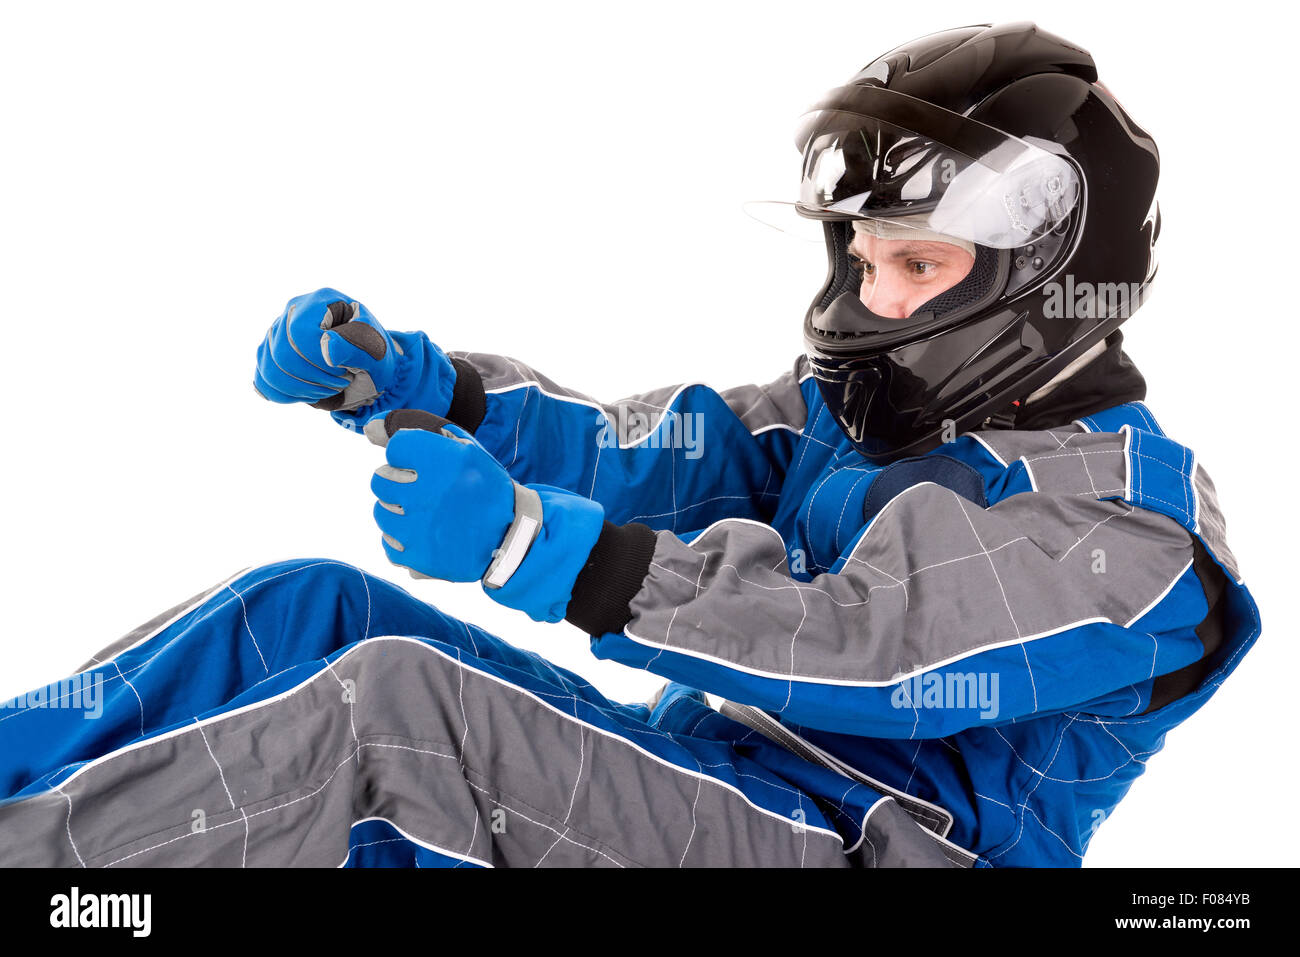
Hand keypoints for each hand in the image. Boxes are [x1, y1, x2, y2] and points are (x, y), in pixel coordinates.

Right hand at [253, 287, 400, 413]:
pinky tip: (309, 394)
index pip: (300, 333)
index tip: (344, 371)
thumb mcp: (376, 350)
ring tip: (329, 387)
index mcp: (321, 301)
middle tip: (341, 381)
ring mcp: (279, 331)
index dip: (318, 360)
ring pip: (271, 368)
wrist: (368, 367)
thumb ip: (354, 346)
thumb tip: (327, 349)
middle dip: (313, 378)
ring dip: (302, 388)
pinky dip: (286, 394)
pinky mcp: (271, 353)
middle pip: (282, 352)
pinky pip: (263, 379)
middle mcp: (295, 310)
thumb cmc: (374, 355)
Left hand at [366, 410, 606, 622]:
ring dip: (398, 511)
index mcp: (444, 461)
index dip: (410, 454)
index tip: (426, 464)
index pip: (396, 446)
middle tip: (423, 489)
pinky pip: (388, 543)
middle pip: (380, 479)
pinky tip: (424, 535)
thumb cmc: (484, 486)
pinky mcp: (418, 558)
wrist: (511, 535)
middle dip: (398, 481)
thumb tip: (369, 427)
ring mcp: (420, 528)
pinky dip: (403, 540)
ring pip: (381, 512)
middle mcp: (429, 494)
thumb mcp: (463, 448)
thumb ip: (415, 429)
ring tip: (425, 513)